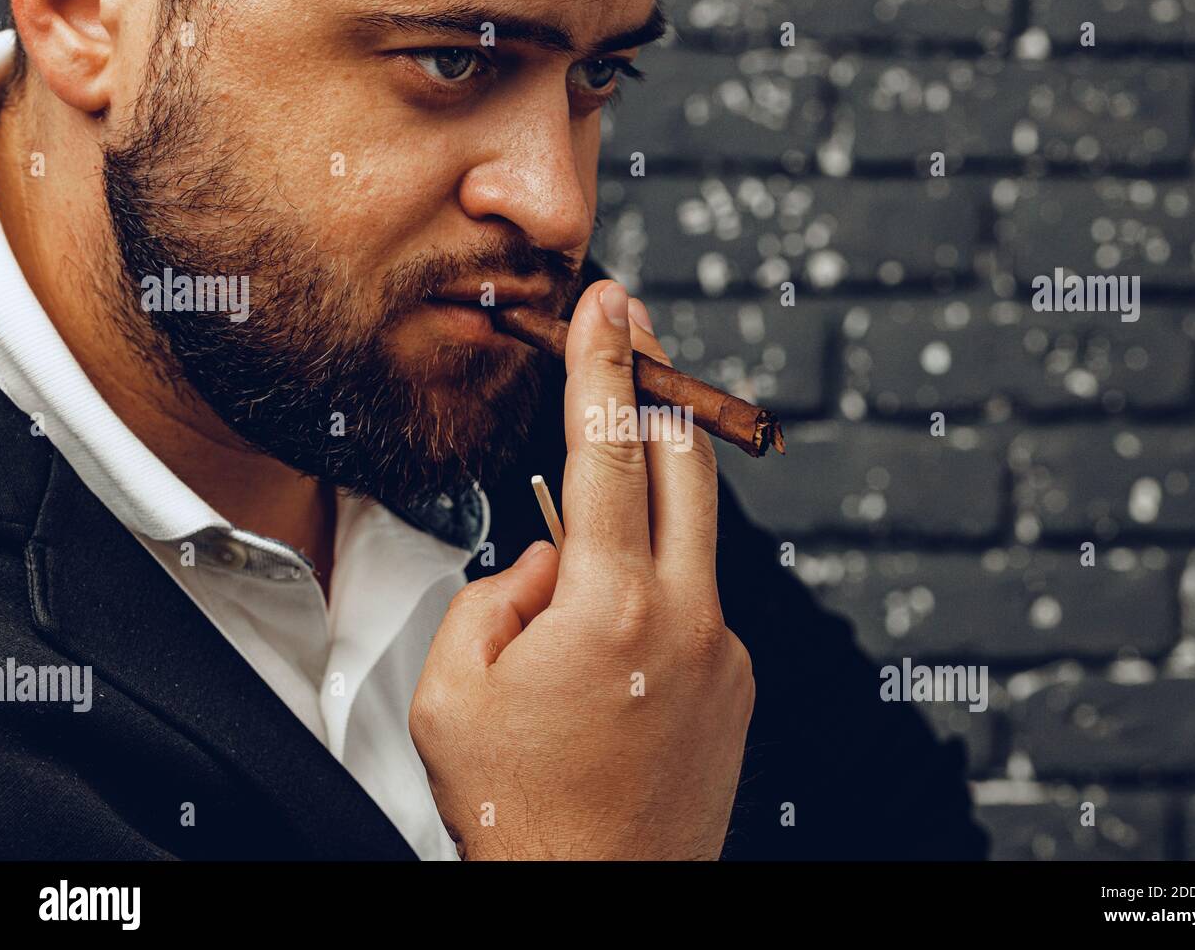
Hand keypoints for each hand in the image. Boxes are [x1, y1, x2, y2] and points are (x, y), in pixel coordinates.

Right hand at [409, 280, 754, 859]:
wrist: (599, 898)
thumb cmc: (518, 808)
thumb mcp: (455, 690)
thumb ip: (497, 594)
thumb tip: (550, 560)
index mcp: (613, 607)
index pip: (612, 449)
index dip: (605, 364)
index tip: (609, 304)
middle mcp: (689, 618)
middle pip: (688, 463)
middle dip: (658, 389)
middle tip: (634, 338)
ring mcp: (724, 652)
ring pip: (694, 536)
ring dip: (650, 499)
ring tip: (587, 534)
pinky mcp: (738, 684)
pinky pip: (694, 601)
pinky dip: (654, 586)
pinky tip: (607, 637)